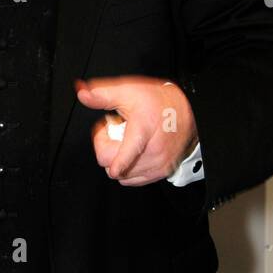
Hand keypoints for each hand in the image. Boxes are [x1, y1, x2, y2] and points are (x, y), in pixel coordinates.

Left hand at [75, 75, 197, 186]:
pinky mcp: (161, 173)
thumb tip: (82, 94)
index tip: (103, 132)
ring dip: (117, 159)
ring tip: (125, 140)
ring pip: (120, 175)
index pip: (118, 159)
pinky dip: (127, 169)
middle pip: (112, 167)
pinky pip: (132, 181)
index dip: (103, 149)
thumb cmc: (160, 102)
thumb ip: (102, 95)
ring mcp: (157, 165)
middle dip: (106, 147)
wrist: (190, 111)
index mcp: (142, 132)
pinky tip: (132, 152)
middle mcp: (152, 153)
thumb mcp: (129, 91)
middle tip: (114, 130)